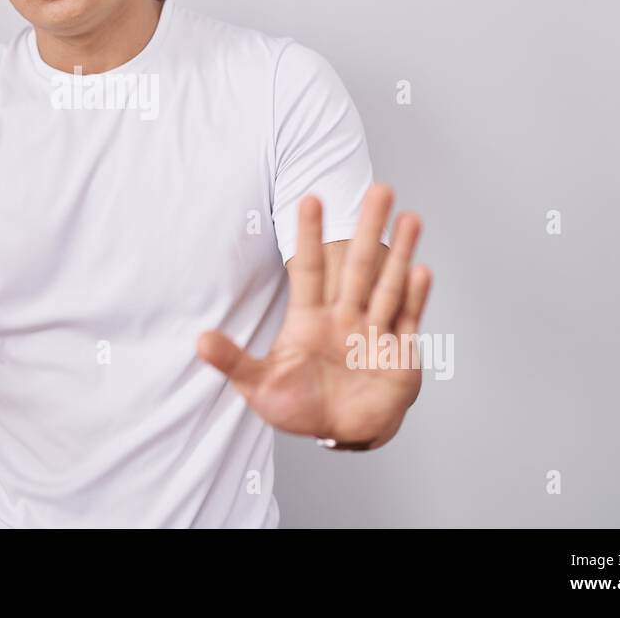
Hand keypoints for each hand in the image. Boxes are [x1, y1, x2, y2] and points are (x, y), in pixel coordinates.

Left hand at [196, 184, 431, 446]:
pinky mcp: (399, 353)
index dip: (309, 235)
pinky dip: (415, 296)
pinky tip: (421, 270)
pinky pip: (407, 319)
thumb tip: (199, 341)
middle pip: (358, 266)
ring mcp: (374, 332)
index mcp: (309, 319)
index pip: (309, 268)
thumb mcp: (260, 385)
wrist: (342, 433)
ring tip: (408, 217)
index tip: (309, 198)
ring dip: (400, 252)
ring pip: (388, 284)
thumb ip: (234, 361)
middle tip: (377, 188)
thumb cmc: (301, 406)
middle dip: (368, 227)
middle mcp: (345, 317)